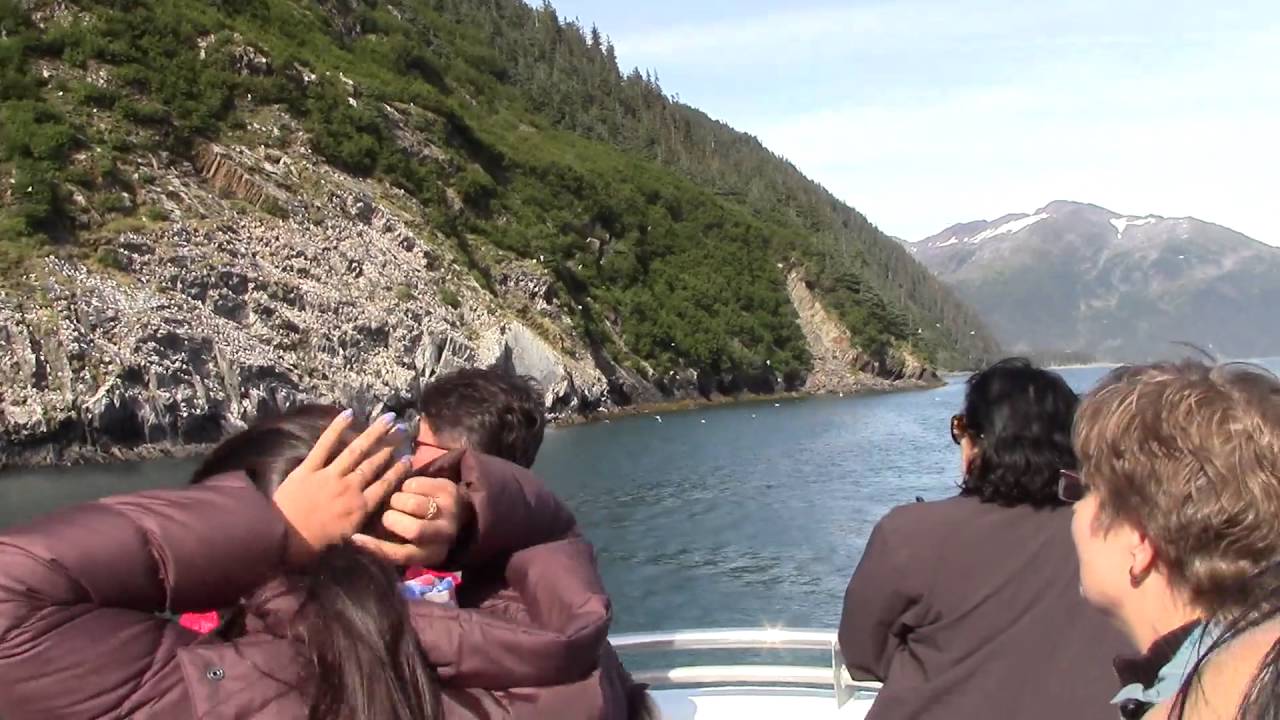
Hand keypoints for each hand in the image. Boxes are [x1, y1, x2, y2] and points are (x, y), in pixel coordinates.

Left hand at [272, 410, 410, 565]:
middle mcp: (350, 489)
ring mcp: (330, 476)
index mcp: (359, 509)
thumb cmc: (310, 549)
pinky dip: (336, 428)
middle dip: (390, 446)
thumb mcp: (343, 544)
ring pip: (356, 450)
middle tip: (403, 430)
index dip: (398, 471)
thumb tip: (370, 526)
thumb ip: (358, 529)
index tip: (408, 458)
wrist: (279, 540)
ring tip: (387, 418)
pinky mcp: (308, 469)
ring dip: (373, 433)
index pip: (385, 486)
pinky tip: (348, 414)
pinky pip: (324, 445)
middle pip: (374, 464)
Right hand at [351, 476, 464, 566]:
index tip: (356, 537)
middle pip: (413, 529)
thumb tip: (357, 537)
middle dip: (392, 518)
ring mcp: (449, 512)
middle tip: (388, 514)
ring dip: (398, 499)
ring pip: (413, 503)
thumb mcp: (411, 542)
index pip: (400, 555)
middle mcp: (444, 535)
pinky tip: (410, 489)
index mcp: (430, 554)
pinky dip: (407, 485)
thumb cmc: (425, 528)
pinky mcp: (449, 490)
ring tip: (398, 500)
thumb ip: (390, 543)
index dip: (375, 547)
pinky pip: (417, 484)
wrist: (461, 509)